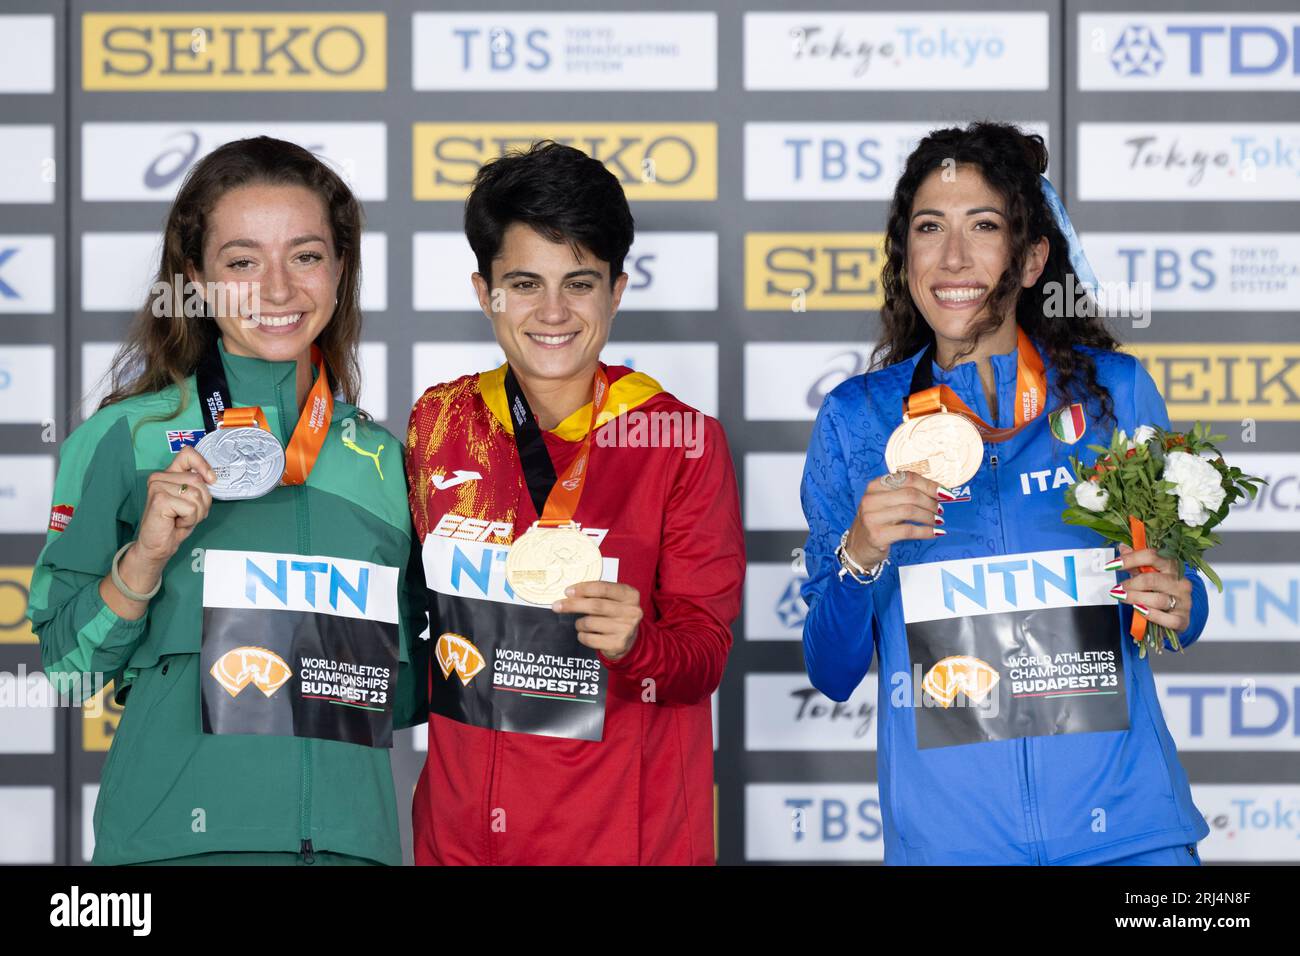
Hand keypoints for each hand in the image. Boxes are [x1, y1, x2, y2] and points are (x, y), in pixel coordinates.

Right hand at [134, 446, 216, 566]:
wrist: (157, 545)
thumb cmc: (175, 523)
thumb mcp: (192, 501)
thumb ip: (198, 486)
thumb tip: (212, 477)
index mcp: (168, 474)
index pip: (187, 453)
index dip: (203, 464)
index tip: (211, 479)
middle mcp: (159, 477)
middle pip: (199, 480)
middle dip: (203, 502)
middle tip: (188, 513)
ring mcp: (157, 487)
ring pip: (196, 495)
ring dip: (196, 513)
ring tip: (182, 518)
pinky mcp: (159, 499)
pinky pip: (191, 508)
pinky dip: (189, 519)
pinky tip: (176, 522)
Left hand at [552, 581, 642, 661]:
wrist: (630, 640)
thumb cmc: (616, 614)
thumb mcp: (614, 599)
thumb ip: (597, 594)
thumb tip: (570, 594)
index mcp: (630, 595)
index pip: (604, 588)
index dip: (583, 589)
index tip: (568, 591)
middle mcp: (632, 611)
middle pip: (595, 605)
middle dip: (573, 605)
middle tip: (557, 606)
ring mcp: (626, 629)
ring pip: (590, 623)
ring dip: (579, 623)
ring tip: (581, 624)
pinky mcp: (618, 644)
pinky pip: (590, 639)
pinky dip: (582, 636)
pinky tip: (585, 634)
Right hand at [843, 470, 945, 568]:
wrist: (858, 546)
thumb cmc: (878, 522)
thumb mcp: (886, 503)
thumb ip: (905, 493)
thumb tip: (938, 491)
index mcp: (875, 486)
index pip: (907, 478)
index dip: (929, 485)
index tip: (944, 493)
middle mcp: (871, 499)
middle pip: (910, 494)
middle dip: (930, 502)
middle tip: (940, 510)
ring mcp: (872, 517)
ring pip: (910, 511)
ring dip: (929, 516)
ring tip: (938, 521)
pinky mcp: (877, 535)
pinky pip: (908, 530)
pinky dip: (926, 531)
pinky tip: (935, 532)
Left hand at [1109, 542, 1192, 633]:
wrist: (1178, 613)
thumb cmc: (1162, 591)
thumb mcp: (1149, 574)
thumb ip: (1136, 563)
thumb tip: (1122, 547)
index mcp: (1172, 566)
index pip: (1152, 556)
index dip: (1130, 559)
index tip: (1111, 565)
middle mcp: (1180, 582)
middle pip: (1153, 579)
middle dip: (1131, 584)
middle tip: (1116, 589)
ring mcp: (1183, 601)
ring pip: (1158, 599)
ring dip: (1136, 599)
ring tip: (1123, 598)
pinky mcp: (1183, 619)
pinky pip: (1167, 619)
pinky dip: (1152, 615)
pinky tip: (1140, 610)